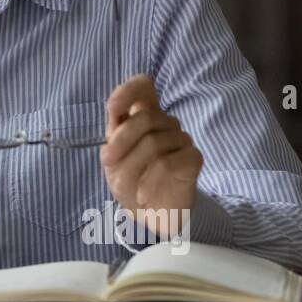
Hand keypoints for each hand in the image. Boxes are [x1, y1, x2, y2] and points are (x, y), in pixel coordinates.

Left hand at [100, 73, 201, 240]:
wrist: (151, 215)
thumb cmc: (131, 181)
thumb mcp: (113, 157)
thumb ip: (114, 132)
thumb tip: (115, 110)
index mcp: (144, 115)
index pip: (144, 86)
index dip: (129, 90)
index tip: (112, 108)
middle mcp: (166, 122)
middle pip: (144, 118)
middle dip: (120, 142)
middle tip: (107, 163)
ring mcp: (182, 139)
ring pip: (153, 143)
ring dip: (131, 168)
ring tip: (122, 186)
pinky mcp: (193, 158)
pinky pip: (167, 163)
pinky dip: (149, 181)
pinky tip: (142, 196)